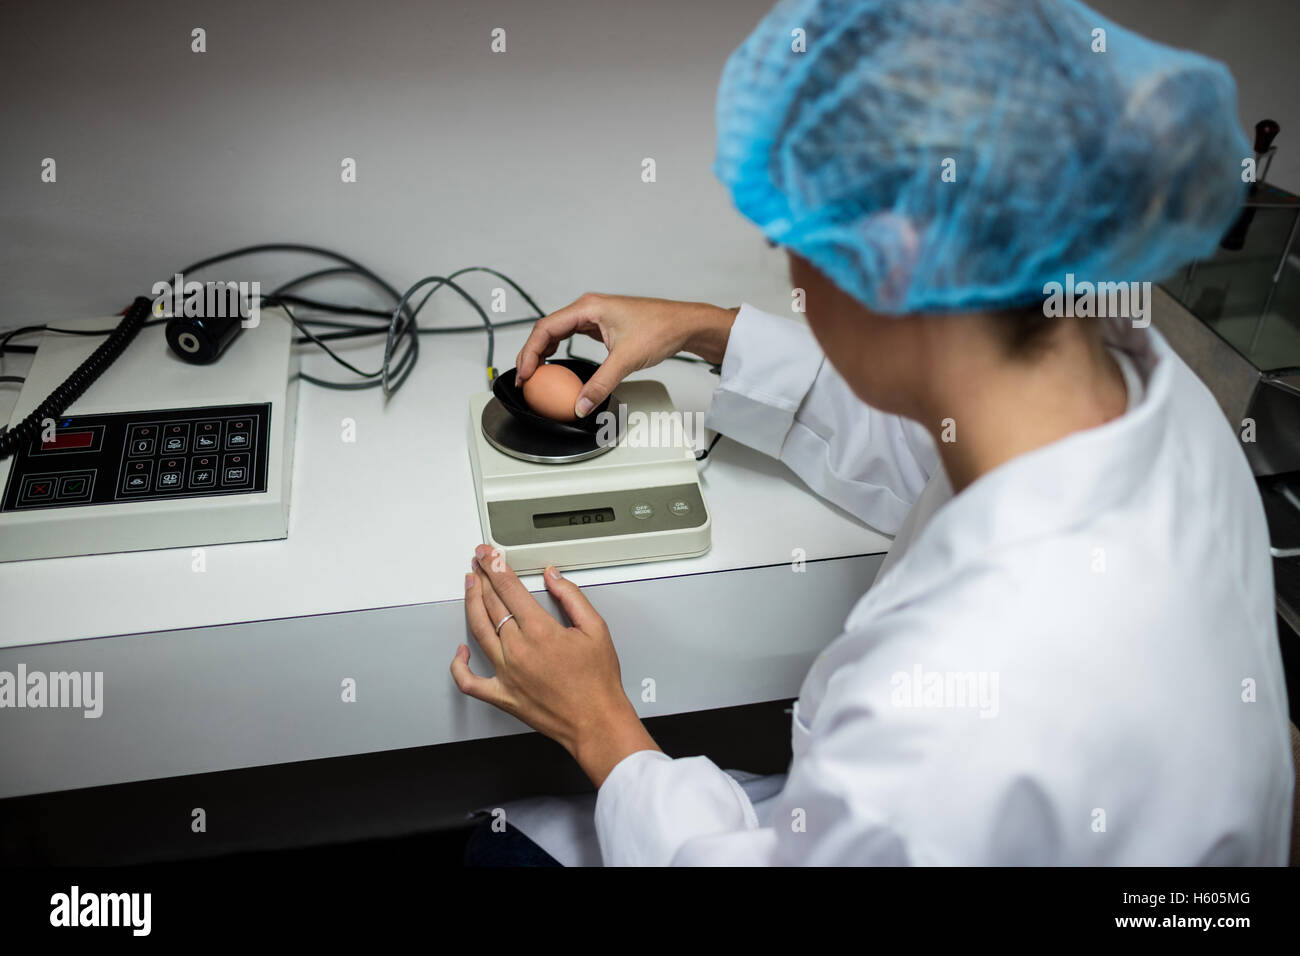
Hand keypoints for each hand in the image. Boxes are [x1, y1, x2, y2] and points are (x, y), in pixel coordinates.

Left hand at [452, 544, 660, 785]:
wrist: (596, 721)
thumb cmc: (598, 682)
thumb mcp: (596, 629)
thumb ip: (572, 597)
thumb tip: (553, 577)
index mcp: (540, 631)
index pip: (509, 588)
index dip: (495, 566)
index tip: (489, 555)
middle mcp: (518, 650)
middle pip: (491, 604)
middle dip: (483, 577)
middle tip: (479, 563)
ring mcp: (506, 673)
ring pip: (478, 630)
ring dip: (471, 604)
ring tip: (470, 586)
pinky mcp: (501, 695)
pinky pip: (469, 681)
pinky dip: (459, 666)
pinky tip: (459, 651)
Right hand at [516, 293, 737, 416]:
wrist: (683, 324)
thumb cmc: (660, 329)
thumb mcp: (625, 361)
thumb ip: (600, 385)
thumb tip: (581, 405)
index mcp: (588, 307)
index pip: (546, 329)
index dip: (530, 353)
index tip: (525, 374)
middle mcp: (588, 308)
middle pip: (547, 329)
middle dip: (532, 353)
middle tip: (524, 378)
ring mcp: (594, 315)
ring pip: (557, 332)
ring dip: (544, 351)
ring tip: (535, 372)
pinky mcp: (601, 325)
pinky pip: (571, 335)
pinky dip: (559, 349)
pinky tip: (556, 361)